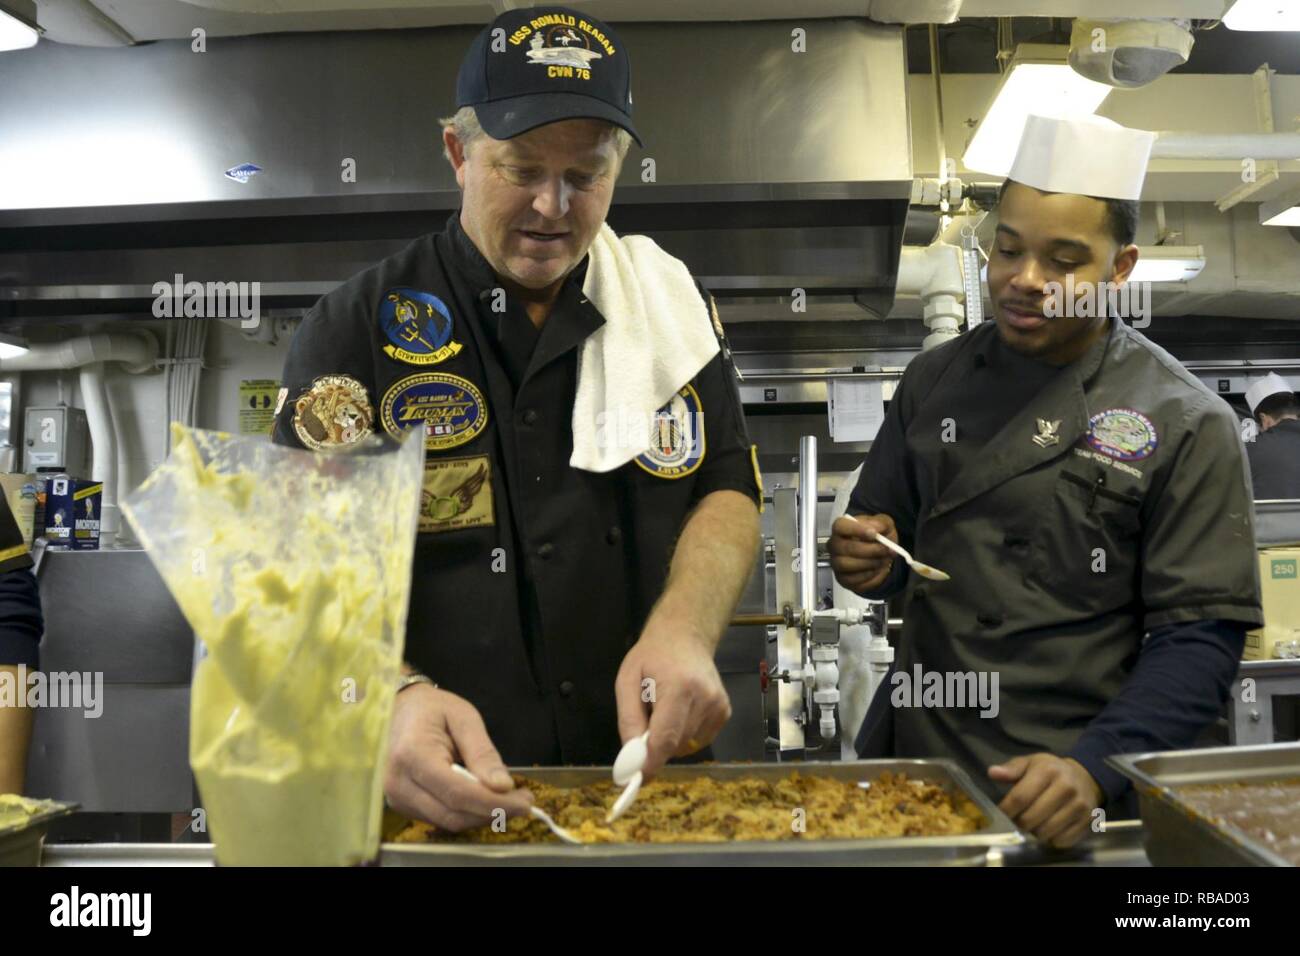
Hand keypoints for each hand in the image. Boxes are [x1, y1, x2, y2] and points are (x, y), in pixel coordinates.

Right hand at [383, 684, 532, 831]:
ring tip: (507, 798)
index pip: (458, 794)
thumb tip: (503, 787)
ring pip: (448, 822)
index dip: (494, 804)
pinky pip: (440, 818)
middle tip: (524, 801)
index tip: (525, 802)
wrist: (398, 709)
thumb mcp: (464, 719)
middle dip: (493, 813)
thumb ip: (483, 753)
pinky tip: (482, 797)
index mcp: (413, 755)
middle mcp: (399, 783)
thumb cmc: (432, 709)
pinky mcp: (403, 805)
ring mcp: (397, 798)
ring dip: (482, 815)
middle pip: (454, 815)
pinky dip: (467, 812)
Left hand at [614, 622, 730, 776]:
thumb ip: (628, 719)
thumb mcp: (627, 680)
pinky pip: (698, 740)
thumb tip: (630, 757)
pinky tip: (679, 711)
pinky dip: (683, 734)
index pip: (666, 737)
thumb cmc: (652, 656)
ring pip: (686, 745)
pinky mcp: (725, 713)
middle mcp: (705, 699)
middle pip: (676, 744)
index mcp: (680, 687)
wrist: (686, 636)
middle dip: (655, 747)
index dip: (650, 762)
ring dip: (669, 739)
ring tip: (664, 709)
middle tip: (643, 727)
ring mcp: (719, 707)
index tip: (635, 779)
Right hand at [828, 513, 897, 593]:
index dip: (856, 530)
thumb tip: (878, 529)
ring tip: (882, 560)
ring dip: (869, 563)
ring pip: (847, 565)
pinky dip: (871, 576)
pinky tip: (878, 569)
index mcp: (841, 528)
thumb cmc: (876, 536)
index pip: (840, 526)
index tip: (874, 534)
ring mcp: (837, 563)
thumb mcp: (884, 524)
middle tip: (885, 549)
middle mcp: (835, 545)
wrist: (879, 553)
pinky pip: (854, 580)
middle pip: (845, 548)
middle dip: (869, 550)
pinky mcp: (843, 580)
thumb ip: (882, 523)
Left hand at [988, 753, 1104, 848]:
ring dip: (1034, 832)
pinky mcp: (1087, 822)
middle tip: (1017, 820)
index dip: (1006, 810)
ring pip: (1045, 832)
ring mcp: (1079, 806)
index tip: (1001, 814)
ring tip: (1033, 823)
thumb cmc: (1051, 771)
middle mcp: (1066, 788)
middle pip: (1031, 818)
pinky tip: (1049, 828)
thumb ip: (1011, 769)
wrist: (1085, 778)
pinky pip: (1061, 841)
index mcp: (1048, 771)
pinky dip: (1051, 839)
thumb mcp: (1031, 763)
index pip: (1020, 797)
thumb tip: (993, 772)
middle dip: (1019, 823)